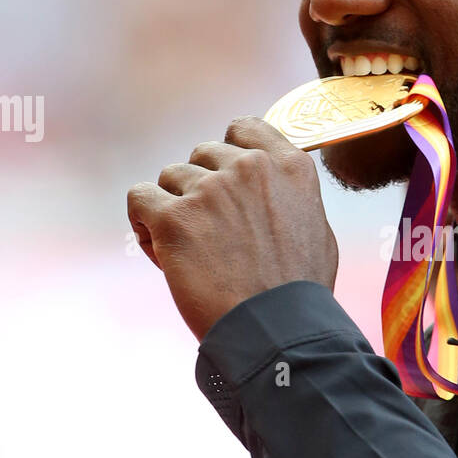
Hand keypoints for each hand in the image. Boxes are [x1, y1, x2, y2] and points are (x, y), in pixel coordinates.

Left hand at [127, 117, 338, 340]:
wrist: (275, 329)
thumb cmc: (299, 291)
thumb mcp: (318, 229)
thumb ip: (291, 195)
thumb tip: (273, 188)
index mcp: (289, 166)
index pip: (243, 128)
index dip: (229, 153)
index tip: (227, 181)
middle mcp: (250, 167)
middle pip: (203, 154)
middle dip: (201, 187)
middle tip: (211, 232)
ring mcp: (210, 189)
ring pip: (170, 177)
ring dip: (174, 208)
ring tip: (189, 250)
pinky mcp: (174, 217)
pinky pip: (139, 198)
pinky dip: (143, 221)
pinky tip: (159, 248)